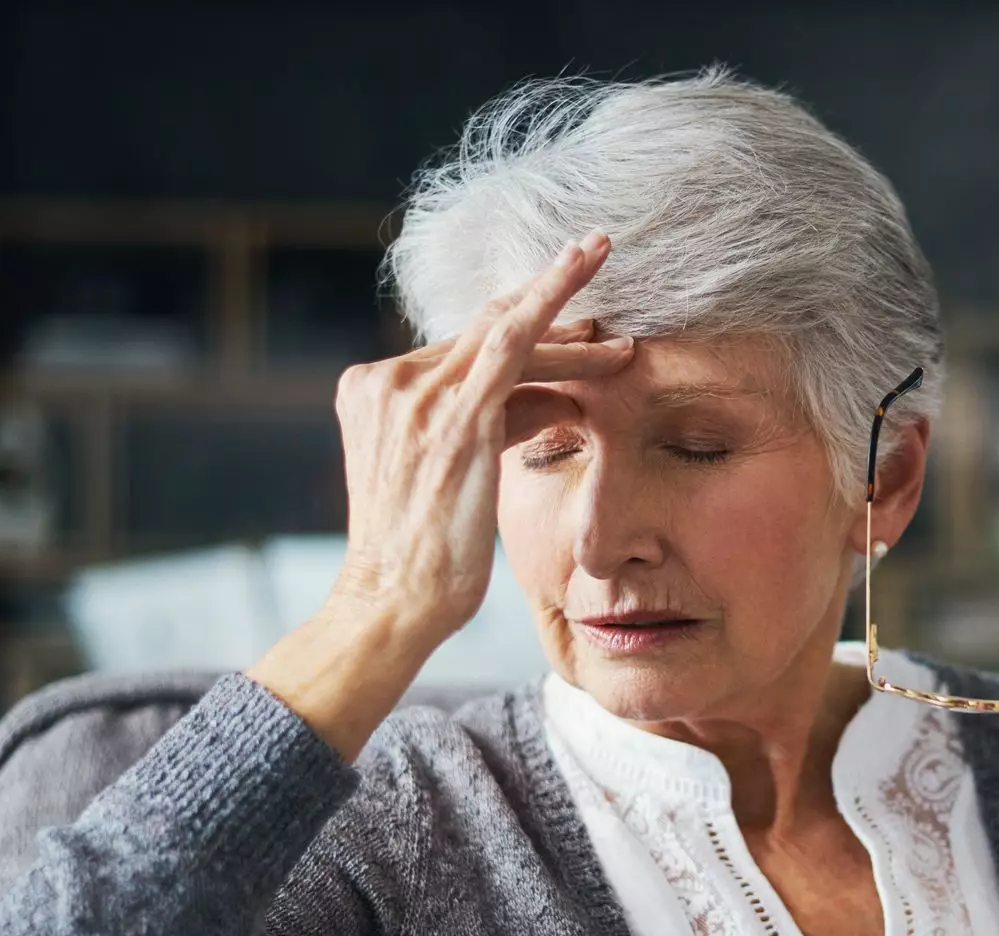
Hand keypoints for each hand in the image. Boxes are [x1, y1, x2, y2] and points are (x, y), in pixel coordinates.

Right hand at [330, 230, 632, 647]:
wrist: (393, 601)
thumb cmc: (427, 557)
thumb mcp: (456, 477)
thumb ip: (494, 426)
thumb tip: (559, 398)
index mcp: (374, 392)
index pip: (459, 351)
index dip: (519, 332)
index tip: (565, 322)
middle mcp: (388, 382)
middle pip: (483, 333)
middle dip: (549, 313)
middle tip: (602, 294)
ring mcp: (416, 394)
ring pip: (508, 335)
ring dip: (571, 326)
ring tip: (625, 333)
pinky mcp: (456, 415)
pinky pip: (514, 339)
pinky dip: (553, 299)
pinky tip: (585, 270)